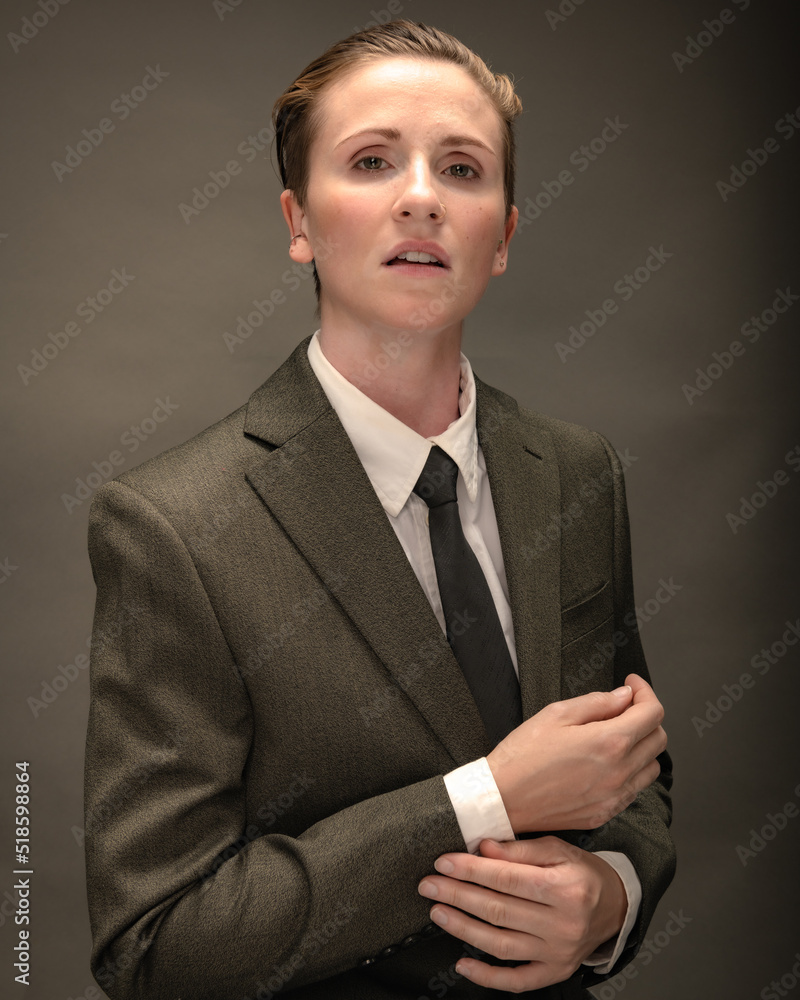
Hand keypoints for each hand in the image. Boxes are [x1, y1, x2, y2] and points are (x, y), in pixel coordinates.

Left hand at [418, 836, 626, 992]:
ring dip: (463, 929)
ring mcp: (558, 952)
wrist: (615, 907)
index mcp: (564, 888)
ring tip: (438, 913)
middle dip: (458, 896)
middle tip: (429, 886)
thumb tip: (484, 847)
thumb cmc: (582, 873)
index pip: (507, 879)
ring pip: (501, 944)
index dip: (471, 871)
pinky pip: (517, 980)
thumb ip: (520, 849)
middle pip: (499, 910)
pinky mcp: (555, 972)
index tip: (443, 863)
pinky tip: (462, 964)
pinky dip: (487, 976)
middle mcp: (562, 923)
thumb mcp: (557, 849)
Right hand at [486, 673, 665, 831]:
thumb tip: (624, 697)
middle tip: (623, 707)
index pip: (652, 713)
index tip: (632, 685)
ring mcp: (614, 796)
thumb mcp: (556, 714)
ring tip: (616, 736)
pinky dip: (631, 772)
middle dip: (646, 716)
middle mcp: (619, 772)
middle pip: (659, 739)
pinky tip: (607, 763)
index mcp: (609, 742)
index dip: (645, 692)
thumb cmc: (522, 755)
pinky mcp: (605, 813)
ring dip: (642, 746)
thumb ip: (597, 702)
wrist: (502, 798)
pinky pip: (634, 790)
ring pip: (652, 767)